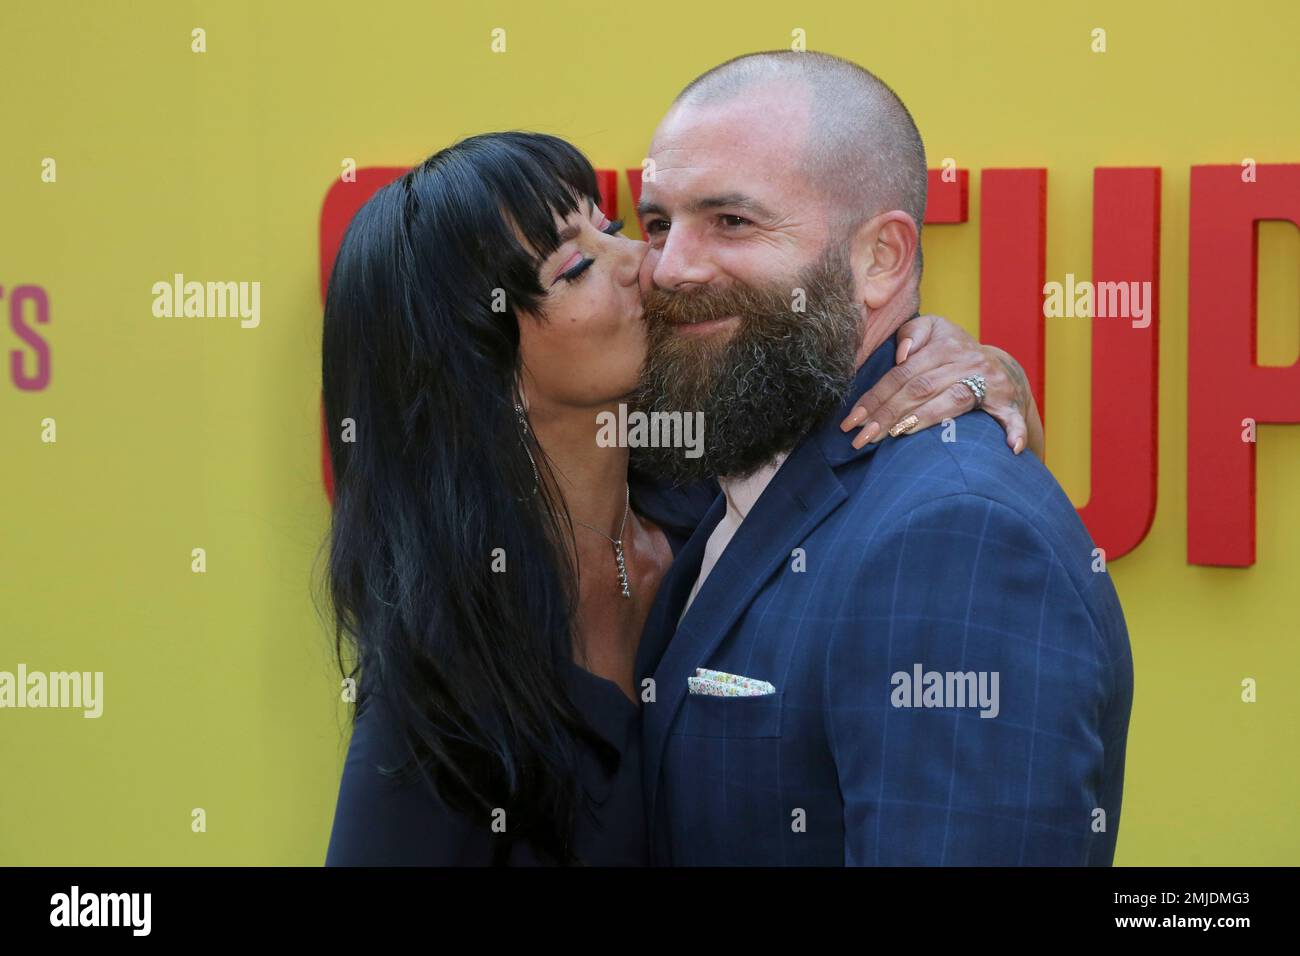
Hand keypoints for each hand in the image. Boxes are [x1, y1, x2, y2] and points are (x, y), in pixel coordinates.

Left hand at [839, 314, 1043, 455]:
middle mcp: (966, 363)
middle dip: (886, 415)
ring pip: (952, 402)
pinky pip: (1011, 417)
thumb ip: (912, 333)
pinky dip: (1012, 432)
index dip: (875, 397)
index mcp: (945, 346)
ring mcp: (988, 382)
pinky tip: (1009, 448)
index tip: (852, 420)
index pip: (901, 374)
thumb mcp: (934, 330)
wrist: (1002, 368)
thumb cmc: (955, 351)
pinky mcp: (1008, 402)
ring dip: (923, 420)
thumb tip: (902, 355)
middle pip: (919, 389)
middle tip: (862, 438)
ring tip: (894, 436)